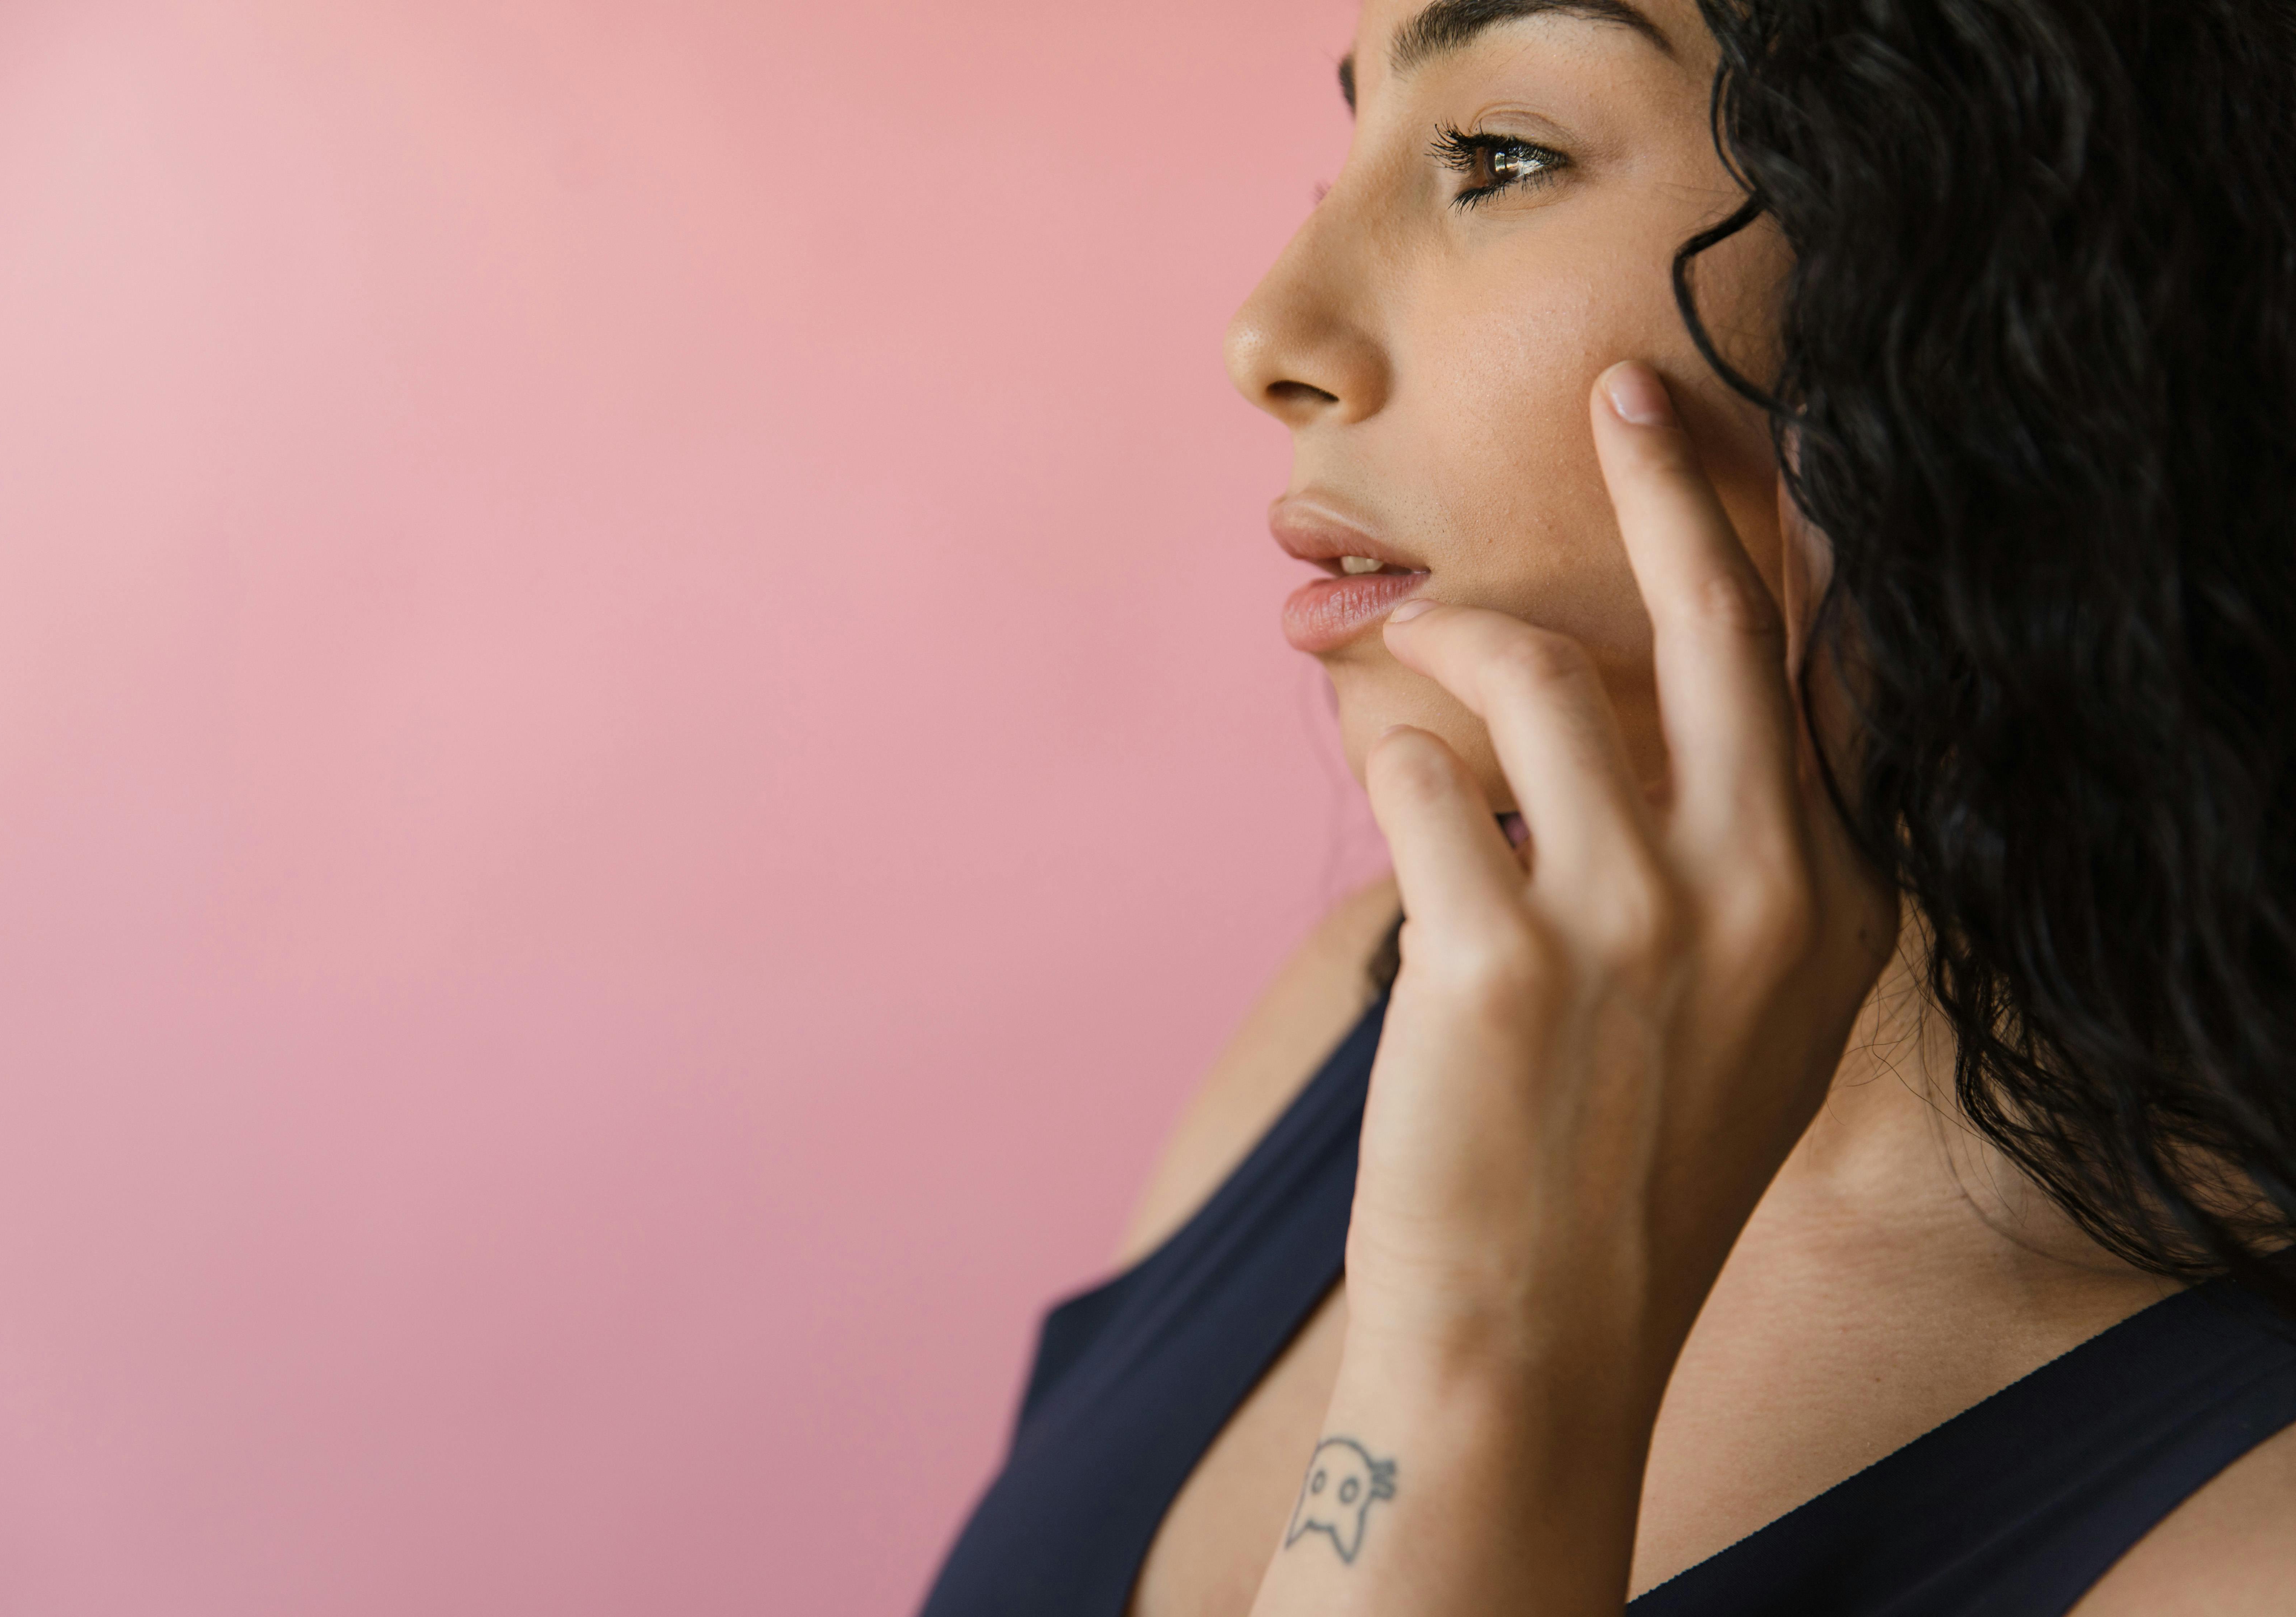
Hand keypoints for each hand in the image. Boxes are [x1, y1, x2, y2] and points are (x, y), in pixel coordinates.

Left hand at [1345, 361, 1898, 1397]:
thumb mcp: (1748, 1013)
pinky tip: (1400, 836)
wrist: (1538, 1339)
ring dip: (1452, 636)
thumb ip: (1750, 862)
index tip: (1757, 426)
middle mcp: (1762, 889)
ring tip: (1403, 646)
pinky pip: (1419, 775)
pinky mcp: (1493, 951)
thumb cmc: (1625, 1165)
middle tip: (1624, 386)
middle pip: (1724, 614)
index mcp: (1838, 901)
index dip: (1797, 532)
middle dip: (1669, 477)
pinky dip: (1393, 770)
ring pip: (1535, 670)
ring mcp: (1631, 918)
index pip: (1838, 665)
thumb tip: (1678, 705)